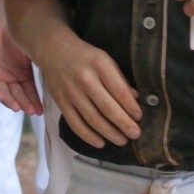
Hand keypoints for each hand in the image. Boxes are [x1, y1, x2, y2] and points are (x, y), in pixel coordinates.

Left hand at [0, 19, 42, 114]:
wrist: (2, 19)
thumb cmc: (20, 33)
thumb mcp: (33, 52)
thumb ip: (42, 65)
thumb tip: (59, 79)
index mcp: (23, 74)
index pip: (29, 91)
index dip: (34, 101)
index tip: (41, 111)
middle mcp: (10, 77)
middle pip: (17, 94)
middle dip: (24, 103)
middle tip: (32, 111)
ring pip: (3, 93)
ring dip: (10, 101)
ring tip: (18, 107)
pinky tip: (2, 96)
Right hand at [36, 33, 140, 148]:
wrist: (54, 51)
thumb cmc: (86, 57)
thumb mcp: (106, 60)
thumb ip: (120, 80)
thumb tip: (136, 99)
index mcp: (100, 65)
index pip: (119, 90)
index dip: (130, 106)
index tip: (139, 117)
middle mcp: (85, 80)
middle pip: (107, 107)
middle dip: (123, 124)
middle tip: (135, 134)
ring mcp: (71, 93)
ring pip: (92, 119)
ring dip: (109, 133)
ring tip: (122, 141)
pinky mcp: (61, 103)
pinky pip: (75, 124)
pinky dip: (88, 136)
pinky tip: (100, 142)